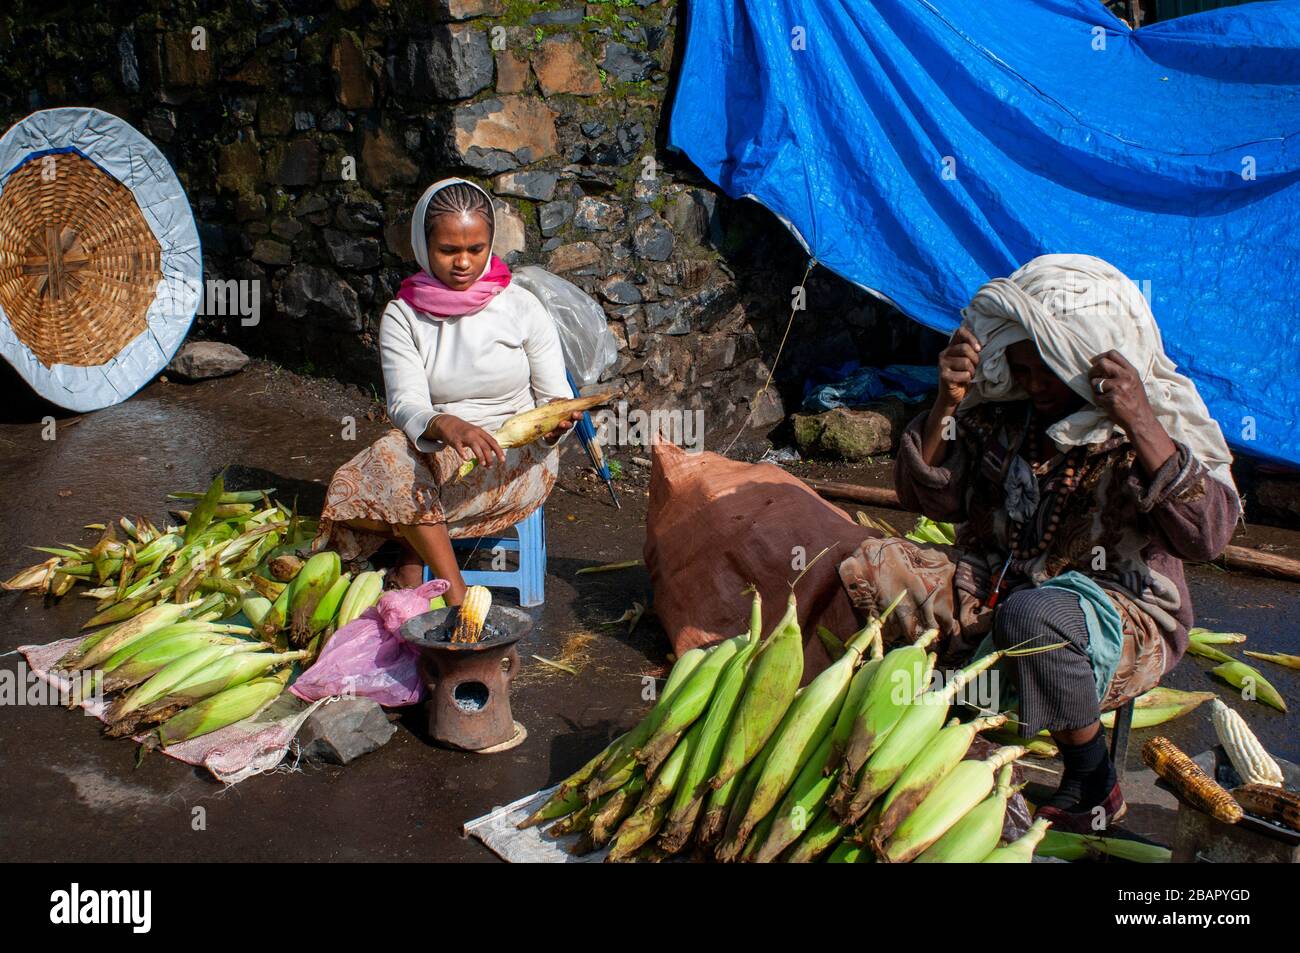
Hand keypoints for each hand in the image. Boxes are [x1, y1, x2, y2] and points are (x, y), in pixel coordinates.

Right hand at [431, 414, 504, 467]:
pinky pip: (459, 447)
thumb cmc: (464, 431)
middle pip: (485, 445)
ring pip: (475, 446)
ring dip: (480, 456)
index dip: (498, 451)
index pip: (492, 442)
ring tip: (483, 465)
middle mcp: (474, 433)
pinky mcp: (455, 440)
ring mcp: (464, 436)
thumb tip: (491, 454)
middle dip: (490, 457)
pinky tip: (466, 459)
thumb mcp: (475, 433)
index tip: (502, 460)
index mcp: (480, 432)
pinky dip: (463, 453)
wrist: (448, 423)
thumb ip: (482, 442)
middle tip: (491, 466)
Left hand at [543, 402, 583, 442]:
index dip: (578, 416)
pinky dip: (550, 436)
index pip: (578, 416)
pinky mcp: (553, 436)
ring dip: (559, 430)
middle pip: (570, 425)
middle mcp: (567, 424)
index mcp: (570, 416)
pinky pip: (553, 437)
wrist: (545, 421)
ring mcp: (560, 431)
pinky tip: (547, 434)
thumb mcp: (555, 404)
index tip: (575, 414)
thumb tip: (564, 399)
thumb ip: (558, 401)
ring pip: (562, 431)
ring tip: (555, 429)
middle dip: (568, 425)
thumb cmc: (554, 411)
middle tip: (564, 423)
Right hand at [937, 325, 981, 408]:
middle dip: (975, 359)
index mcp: (951, 347)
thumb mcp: (967, 360)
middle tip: (974, 367)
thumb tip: (984, 343)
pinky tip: (963, 381)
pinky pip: (964, 374)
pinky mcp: (944, 376)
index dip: (971, 337)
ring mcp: (942, 365)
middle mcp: (944, 354)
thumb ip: (971, 350)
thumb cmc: (963, 376)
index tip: (978, 349)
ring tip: (969, 375)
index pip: (960, 331)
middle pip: (965, 348)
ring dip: (972, 371)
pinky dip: (968, 379)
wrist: (952, 396)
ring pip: (966, 362)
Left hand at [1089, 349, 1176, 475]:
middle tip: (1092, 377)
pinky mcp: (1111, 399)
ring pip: (1095, 382)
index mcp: (1131, 371)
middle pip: (1101, 363)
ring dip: (1094, 389)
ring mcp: (1119, 387)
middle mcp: (1126, 376)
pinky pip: (1095, 396)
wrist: (1140, 419)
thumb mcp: (1134, 382)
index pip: (1113, 354)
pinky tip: (1106, 404)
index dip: (1099, 356)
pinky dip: (1097, 401)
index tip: (1093, 362)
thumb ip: (1121, 372)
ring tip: (1103, 395)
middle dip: (1092, 370)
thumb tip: (1100, 364)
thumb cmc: (1135, 401)